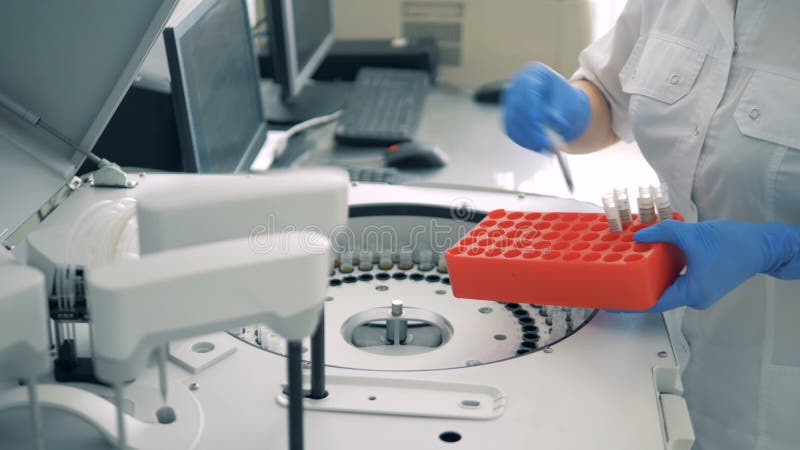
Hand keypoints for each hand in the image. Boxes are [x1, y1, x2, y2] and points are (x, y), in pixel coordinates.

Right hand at [502, 62, 590, 151]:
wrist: (561, 106)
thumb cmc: (565, 100)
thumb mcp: (567, 100)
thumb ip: (559, 109)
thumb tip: (554, 120)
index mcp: (534, 73)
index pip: (527, 87)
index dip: (530, 104)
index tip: (538, 120)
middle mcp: (518, 84)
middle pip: (517, 106)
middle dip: (530, 126)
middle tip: (544, 141)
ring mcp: (511, 100)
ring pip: (512, 120)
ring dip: (527, 137)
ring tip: (544, 147)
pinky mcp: (508, 115)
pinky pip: (511, 129)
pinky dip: (523, 140)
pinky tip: (535, 146)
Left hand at [628, 220, 799, 311]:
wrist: (761, 245)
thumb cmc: (732, 243)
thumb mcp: (692, 234)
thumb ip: (663, 233)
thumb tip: (637, 234)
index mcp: (692, 293)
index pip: (655, 304)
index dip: (632, 303)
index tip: (614, 302)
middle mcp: (695, 298)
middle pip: (659, 296)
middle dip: (638, 287)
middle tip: (616, 279)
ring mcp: (700, 292)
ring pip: (668, 286)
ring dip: (651, 277)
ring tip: (630, 266)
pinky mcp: (703, 282)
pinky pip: (677, 280)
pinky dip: (664, 271)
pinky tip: (652, 259)